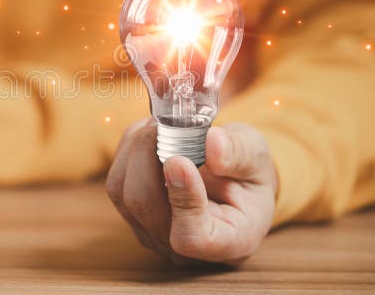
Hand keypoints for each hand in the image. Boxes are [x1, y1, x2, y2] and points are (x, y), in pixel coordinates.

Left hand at [106, 118, 276, 265]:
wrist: (236, 182)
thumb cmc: (249, 174)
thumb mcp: (258, 157)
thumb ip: (240, 153)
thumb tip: (212, 144)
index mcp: (228, 242)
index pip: (192, 236)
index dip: (182, 199)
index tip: (180, 159)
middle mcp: (184, 249)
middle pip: (145, 207)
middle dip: (148, 157)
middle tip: (164, 124)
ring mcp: (153, 234)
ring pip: (123, 192)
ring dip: (135, 150)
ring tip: (159, 126)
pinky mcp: (133, 215)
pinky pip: (117, 182)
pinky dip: (128, 151)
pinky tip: (150, 135)